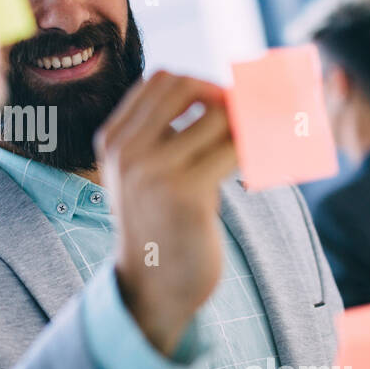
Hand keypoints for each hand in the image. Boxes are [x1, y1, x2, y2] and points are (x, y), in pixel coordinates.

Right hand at [94, 71, 237, 356]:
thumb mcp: (147, 174)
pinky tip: (255, 176)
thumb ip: (167, 134)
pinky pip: (236, 149)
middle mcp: (127, 150)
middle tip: (247, 123)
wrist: (153, 289)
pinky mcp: (187, 194)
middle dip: (224, 95)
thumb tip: (230, 93)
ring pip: (219, 115)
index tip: (224, 108)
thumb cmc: (161, 227)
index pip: (160, 79)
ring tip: (255, 154)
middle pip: (187, 85)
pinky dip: (256, 153)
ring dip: (247, 127)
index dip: (201, 84)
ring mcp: (154, 171)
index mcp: (113, 140)